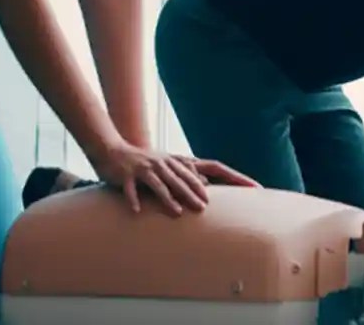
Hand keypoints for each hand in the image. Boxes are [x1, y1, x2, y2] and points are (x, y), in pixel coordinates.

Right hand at [91, 141, 258, 215]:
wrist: (112, 152)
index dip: (232, 176)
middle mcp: (165, 163)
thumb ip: (186, 176)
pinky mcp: (127, 176)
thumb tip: (207, 186)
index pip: (212, 168)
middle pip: (184, 180)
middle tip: (203, 208)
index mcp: (180, 162)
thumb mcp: (168, 167)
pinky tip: (138, 211)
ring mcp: (145, 168)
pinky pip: (131, 190)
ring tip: (177, 212)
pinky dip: (134, 199)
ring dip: (168, 198)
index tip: (251, 186)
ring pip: (159, 185)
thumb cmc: (145, 163)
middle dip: (193, 193)